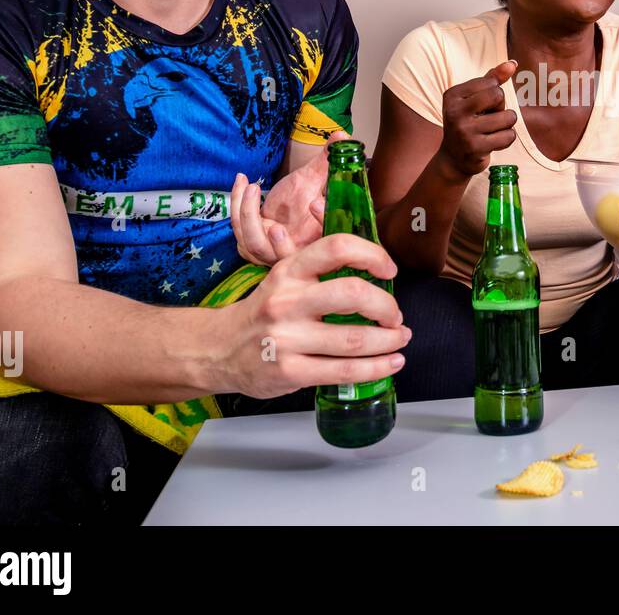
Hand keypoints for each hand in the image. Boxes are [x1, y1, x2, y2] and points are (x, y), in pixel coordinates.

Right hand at [218, 233, 410, 398]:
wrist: (219, 350)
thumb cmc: (264, 311)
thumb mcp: (283, 278)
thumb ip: (320, 265)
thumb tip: (369, 256)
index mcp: (290, 271)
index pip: (337, 248)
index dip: (372, 255)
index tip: (390, 270)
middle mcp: (287, 300)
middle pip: (353, 294)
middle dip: (387, 306)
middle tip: (396, 316)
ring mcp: (287, 338)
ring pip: (354, 338)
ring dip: (389, 340)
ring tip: (400, 338)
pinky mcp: (290, 371)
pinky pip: (344, 371)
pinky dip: (376, 368)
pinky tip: (391, 363)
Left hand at [230, 130, 350, 265]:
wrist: (289, 204)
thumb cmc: (305, 194)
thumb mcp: (316, 176)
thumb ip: (328, 159)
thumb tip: (341, 135)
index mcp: (318, 240)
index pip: (324, 242)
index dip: (321, 224)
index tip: (315, 201)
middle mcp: (295, 252)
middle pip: (279, 253)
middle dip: (267, 231)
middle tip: (258, 195)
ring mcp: (270, 252)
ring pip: (252, 242)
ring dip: (245, 211)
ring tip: (250, 185)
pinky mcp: (251, 245)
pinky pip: (239, 230)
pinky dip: (237, 205)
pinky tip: (242, 182)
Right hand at [435, 60, 518, 180]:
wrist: (453, 159)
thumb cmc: (468, 122)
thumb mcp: (473, 99)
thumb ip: (492, 79)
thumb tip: (512, 63)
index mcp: (452, 95)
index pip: (491, 82)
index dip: (494, 94)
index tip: (481, 106)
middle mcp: (455, 112)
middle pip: (498, 95)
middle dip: (501, 107)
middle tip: (488, 118)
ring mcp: (464, 131)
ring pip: (508, 117)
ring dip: (506, 125)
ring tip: (491, 131)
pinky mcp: (475, 149)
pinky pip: (508, 136)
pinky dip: (506, 139)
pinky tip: (493, 143)